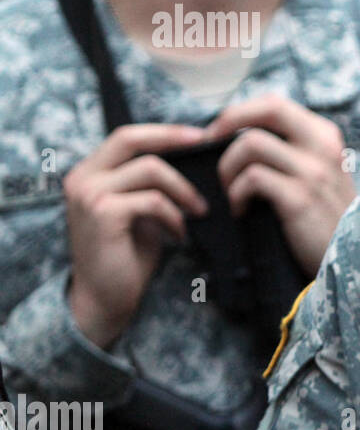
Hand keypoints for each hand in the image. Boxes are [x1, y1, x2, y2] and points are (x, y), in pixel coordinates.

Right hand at [65, 124, 209, 349]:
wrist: (105, 298)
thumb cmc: (127, 254)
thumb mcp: (140, 209)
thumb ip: (152, 184)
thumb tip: (192, 159)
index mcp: (90, 173)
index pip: (127, 136)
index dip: (163, 132)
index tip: (199, 135)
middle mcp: (82, 179)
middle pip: (131, 139)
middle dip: (173, 139)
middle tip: (207, 148)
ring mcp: (89, 195)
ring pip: (150, 169)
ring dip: (183, 190)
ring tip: (199, 211)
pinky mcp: (103, 215)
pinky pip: (153, 201)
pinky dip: (174, 215)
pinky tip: (180, 233)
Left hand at [206, 95, 355, 274]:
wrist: (354, 260)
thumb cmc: (328, 219)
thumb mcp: (323, 175)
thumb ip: (295, 152)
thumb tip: (243, 137)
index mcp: (326, 137)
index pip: (276, 105)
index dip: (241, 113)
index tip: (220, 133)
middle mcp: (323, 148)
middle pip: (268, 109)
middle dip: (228, 121)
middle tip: (210, 143)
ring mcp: (314, 172)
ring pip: (251, 143)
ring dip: (228, 168)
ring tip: (231, 191)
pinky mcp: (301, 199)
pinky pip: (252, 179)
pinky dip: (236, 195)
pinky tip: (241, 211)